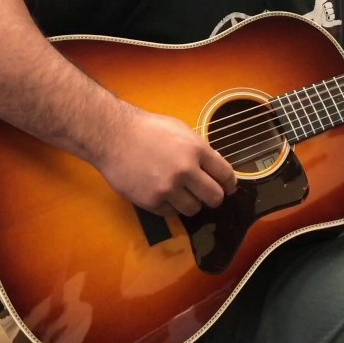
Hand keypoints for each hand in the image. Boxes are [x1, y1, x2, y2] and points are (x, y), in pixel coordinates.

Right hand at [93, 110, 237, 217]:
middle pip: (215, 197)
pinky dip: (171, 206)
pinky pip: (171, 213)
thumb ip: (199, 150)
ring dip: (191, 203)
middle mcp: (186, 170)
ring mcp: (168, 188)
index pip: (225, 174)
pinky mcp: (151, 201)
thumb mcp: (181, 131)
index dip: (229, 184)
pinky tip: (164, 194)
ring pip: (194, 209)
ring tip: (181, 193)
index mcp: (196, 150)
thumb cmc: (148, 129)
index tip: (228, 188)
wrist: (114, 136)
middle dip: (214, 198)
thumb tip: (215, 169)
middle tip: (207, 195)